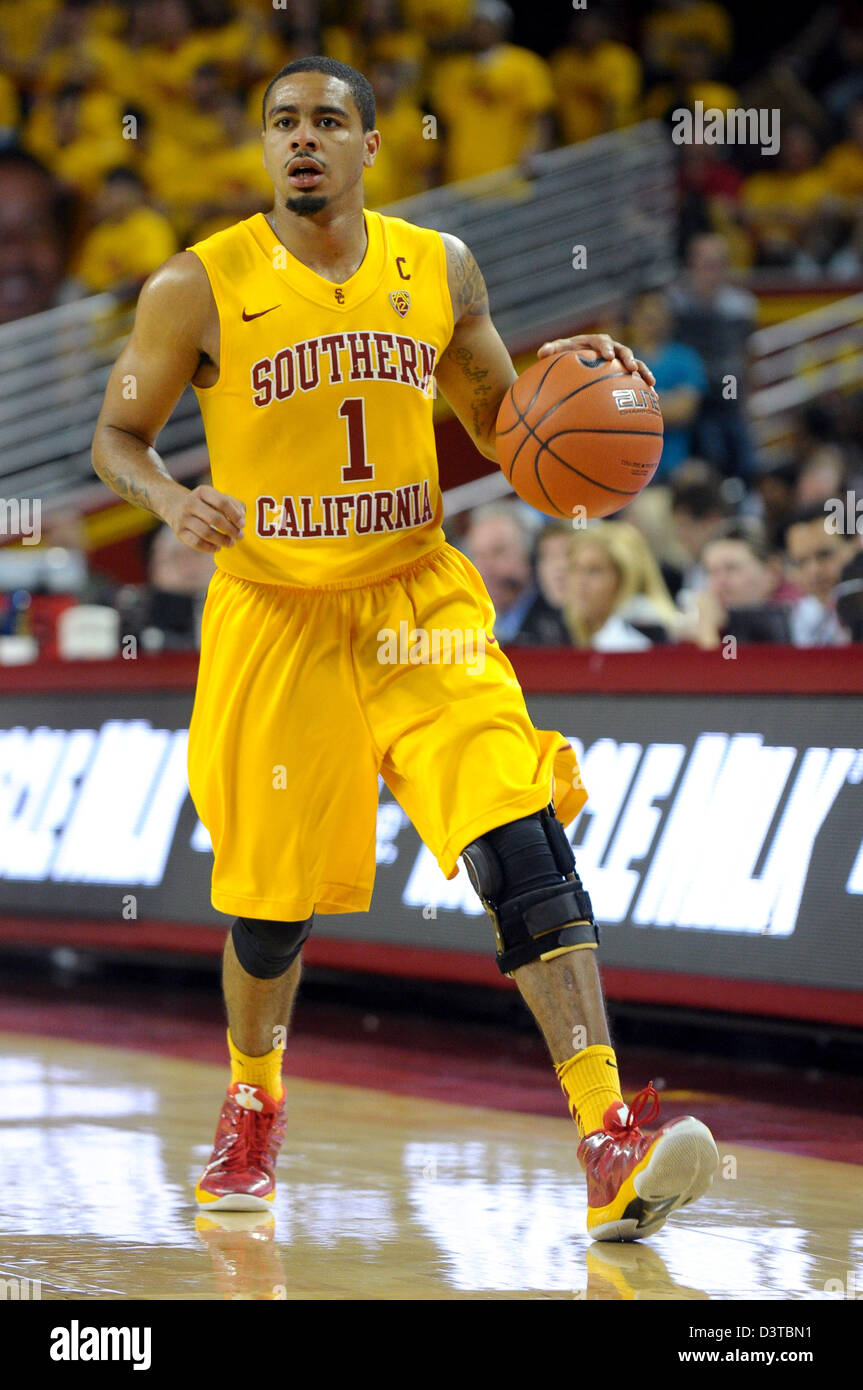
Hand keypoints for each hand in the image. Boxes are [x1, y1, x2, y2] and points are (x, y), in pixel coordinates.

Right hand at [166, 484, 245, 554]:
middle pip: (214, 518)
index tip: (242, 525)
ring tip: (231, 543)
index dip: (234, 515)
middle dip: (230, 529)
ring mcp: (183, 517)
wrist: (177, 509)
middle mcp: (190, 502)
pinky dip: (209, 548)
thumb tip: (242, 518)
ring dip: (222, 540)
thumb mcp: (218, 498)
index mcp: (203, 491)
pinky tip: (217, 548)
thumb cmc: (206, 505)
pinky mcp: (179, 531)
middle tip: (240, 536)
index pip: (222, 502)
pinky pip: (196, 543)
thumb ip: (234, 505)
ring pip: (206, 532)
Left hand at [537, 333, 654, 387]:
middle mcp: (611, 349)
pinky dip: (645, 387)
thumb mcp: (557, 351)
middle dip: (628, 358)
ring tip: (650, 382)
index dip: (606, 348)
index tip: (608, 356)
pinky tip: (654, 399)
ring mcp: (620, 361)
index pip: (602, 342)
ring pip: (635, 364)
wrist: (577, 359)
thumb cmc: (566, 355)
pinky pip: (637, 379)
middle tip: (632, 367)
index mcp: (595, 342)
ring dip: (643, 372)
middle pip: (623, 351)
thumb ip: (551, 350)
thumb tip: (541, 353)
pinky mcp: (625, 373)